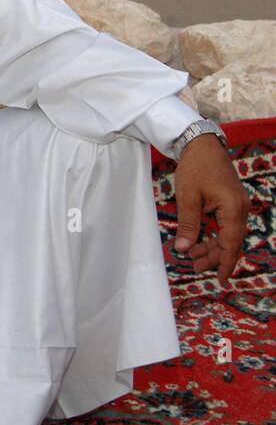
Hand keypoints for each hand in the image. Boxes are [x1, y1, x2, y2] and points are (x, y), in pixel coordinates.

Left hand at [172, 134, 250, 287]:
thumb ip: (188, 225)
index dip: (225, 263)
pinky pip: (226, 225)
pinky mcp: (231, 201)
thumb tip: (184, 249)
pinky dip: (214, 235)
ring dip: (213, 247)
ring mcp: (238, 205)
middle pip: (231, 241)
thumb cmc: (195, 168)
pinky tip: (200, 242)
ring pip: (229, 234)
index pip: (231, 243)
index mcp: (233, 208)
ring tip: (194, 258)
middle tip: (195, 268)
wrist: (202, 144)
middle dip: (215, 257)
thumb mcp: (187, 197)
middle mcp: (241, 208)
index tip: (219, 280)